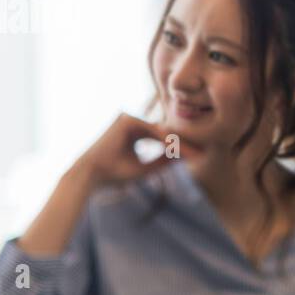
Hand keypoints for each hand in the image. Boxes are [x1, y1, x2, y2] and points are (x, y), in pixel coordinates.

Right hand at [73, 113, 198, 186]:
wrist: (91, 175)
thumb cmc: (113, 174)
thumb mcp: (145, 168)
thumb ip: (163, 161)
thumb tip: (184, 157)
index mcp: (134, 133)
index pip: (163, 139)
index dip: (180, 149)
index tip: (198, 158)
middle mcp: (131, 123)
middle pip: (164, 133)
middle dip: (183, 145)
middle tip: (203, 154)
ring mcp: (128, 119)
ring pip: (160, 132)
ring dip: (178, 144)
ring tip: (195, 155)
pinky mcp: (126, 119)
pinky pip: (152, 131)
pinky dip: (165, 142)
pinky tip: (178, 151)